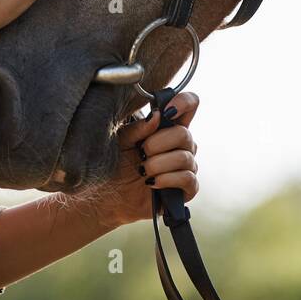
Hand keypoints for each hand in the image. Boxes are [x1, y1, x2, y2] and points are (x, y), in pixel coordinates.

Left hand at [100, 91, 200, 226]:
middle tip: (141, 153)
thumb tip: (158, 115)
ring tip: (142, 170)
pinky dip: (167, 179)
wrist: (110, 197)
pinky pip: (187, 178)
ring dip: (158, 164)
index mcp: (168, 127)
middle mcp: (182, 145)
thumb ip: (139, 127)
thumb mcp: (122, 140)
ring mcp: (187, 166)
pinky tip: (152, 182)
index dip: (183, 102)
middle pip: (184, 134)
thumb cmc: (116, 164)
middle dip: (157, 144)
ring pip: (184, 158)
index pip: (189, 105)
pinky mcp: (187, 189)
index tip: (166, 111)